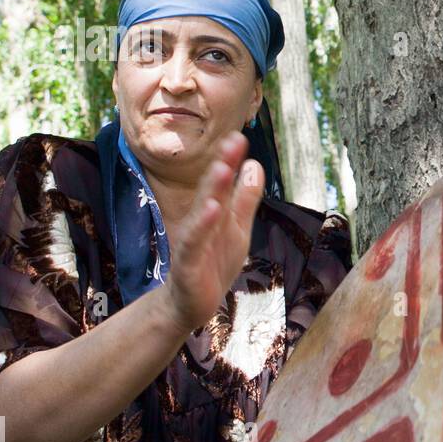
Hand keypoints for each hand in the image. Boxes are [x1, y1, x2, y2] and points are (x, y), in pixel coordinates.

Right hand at [162, 131, 264, 333]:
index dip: (232, 160)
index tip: (240, 135)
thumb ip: (245, 199)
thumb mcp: (238, 228)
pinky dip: (203, 226)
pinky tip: (212, 209)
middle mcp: (203, 222)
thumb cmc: (213, 263)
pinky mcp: (188, 263)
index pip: (225, 182)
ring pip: (204, 211)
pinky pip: (195, 241)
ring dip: (213, 189)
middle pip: (213, 190)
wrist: (188, 305)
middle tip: (234, 139)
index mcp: (217, 213)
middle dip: (223, 164)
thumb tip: (254, 165)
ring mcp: (194, 241)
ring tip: (224, 167)